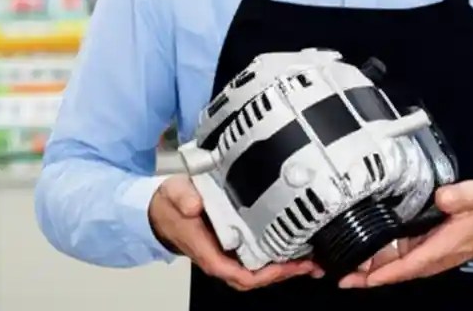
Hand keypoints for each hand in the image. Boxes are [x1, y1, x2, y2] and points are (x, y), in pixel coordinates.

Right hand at [148, 175, 321, 290]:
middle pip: (254, 278)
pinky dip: (277, 258)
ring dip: (284, 269)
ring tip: (309, 261)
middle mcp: (221, 257)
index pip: (237, 273)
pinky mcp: (235, 246)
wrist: (163, 209)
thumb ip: (184, 198)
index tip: (282, 266)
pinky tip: (295, 250)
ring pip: (259, 271)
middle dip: (282, 274)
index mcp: (208, 251)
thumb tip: (193, 204)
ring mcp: (229, 254)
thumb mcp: (174, 195)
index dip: (262, 274)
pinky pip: (258, 260)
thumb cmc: (171, 206)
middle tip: (308, 264)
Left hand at [337, 180, 472, 288]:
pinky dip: (377, 259)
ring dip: (368, 269)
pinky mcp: (420, 248)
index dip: (388, 272)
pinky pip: (396, 258)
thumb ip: (458, 196)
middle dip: (368, 276)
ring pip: (392, 266)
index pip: (410, 264)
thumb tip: (441, 196)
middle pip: (394, 271)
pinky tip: (359, 253)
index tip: (367, 278)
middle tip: (341, 276)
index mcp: (440, 248)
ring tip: (341, 268)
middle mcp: (429, 257)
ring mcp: (423, 254)